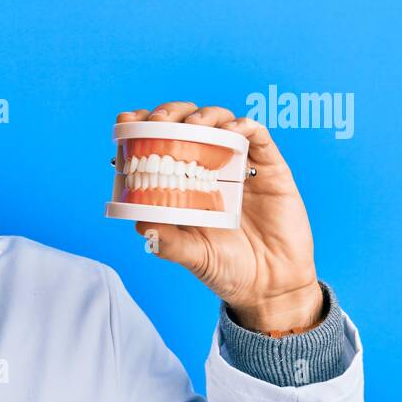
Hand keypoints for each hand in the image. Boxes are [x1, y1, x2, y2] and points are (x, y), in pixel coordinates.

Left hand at [118, 101, 323, 332]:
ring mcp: (240, 166)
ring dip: (205, 115)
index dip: (144, 126)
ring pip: (221, 122)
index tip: (130, 120)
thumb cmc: (227, 270)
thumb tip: (142, 225)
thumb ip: (169, 242)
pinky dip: (245, 126)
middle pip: (187, 125)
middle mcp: (209, 169)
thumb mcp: (192, 257)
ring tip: (194, 126)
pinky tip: (233, 130)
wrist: (271, 287)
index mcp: (184, 184)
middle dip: (171, 114)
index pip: (160, 144)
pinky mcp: (270, 169)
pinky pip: (260, 137)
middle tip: (161, 121)